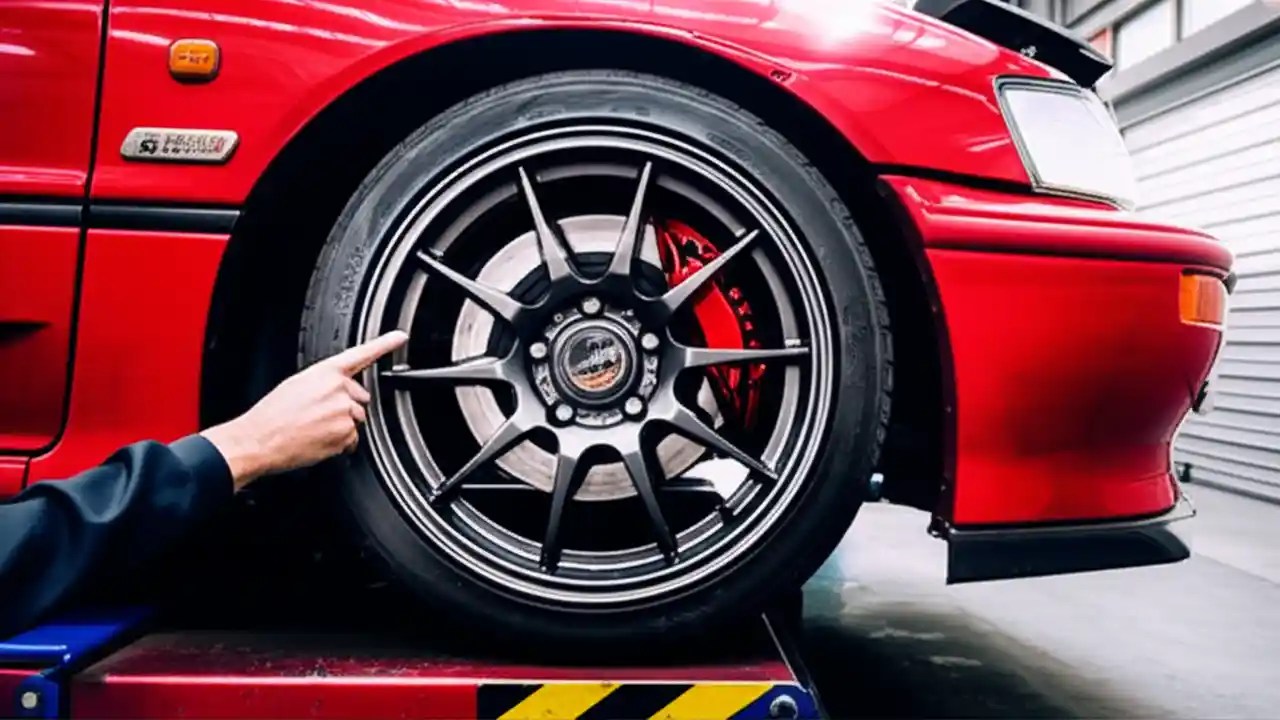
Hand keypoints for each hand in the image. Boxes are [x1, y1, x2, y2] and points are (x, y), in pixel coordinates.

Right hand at [201, 331, 408, 490]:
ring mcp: (343, 411)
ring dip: (341, 427)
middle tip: (319, 416)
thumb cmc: (272, 415)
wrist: (258, 439)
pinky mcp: (345, 433)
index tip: (400, 337)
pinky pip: (352, 440)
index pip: (361, 354)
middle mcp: (338, 389)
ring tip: (314, 430)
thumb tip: (339, 390)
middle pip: (360, 399)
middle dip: (346, 408)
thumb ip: (324, 383)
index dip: (384, 344)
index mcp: (325, 372)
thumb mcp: (297, 385)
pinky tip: (318, 441)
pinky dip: (339, 444)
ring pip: (356, 421)